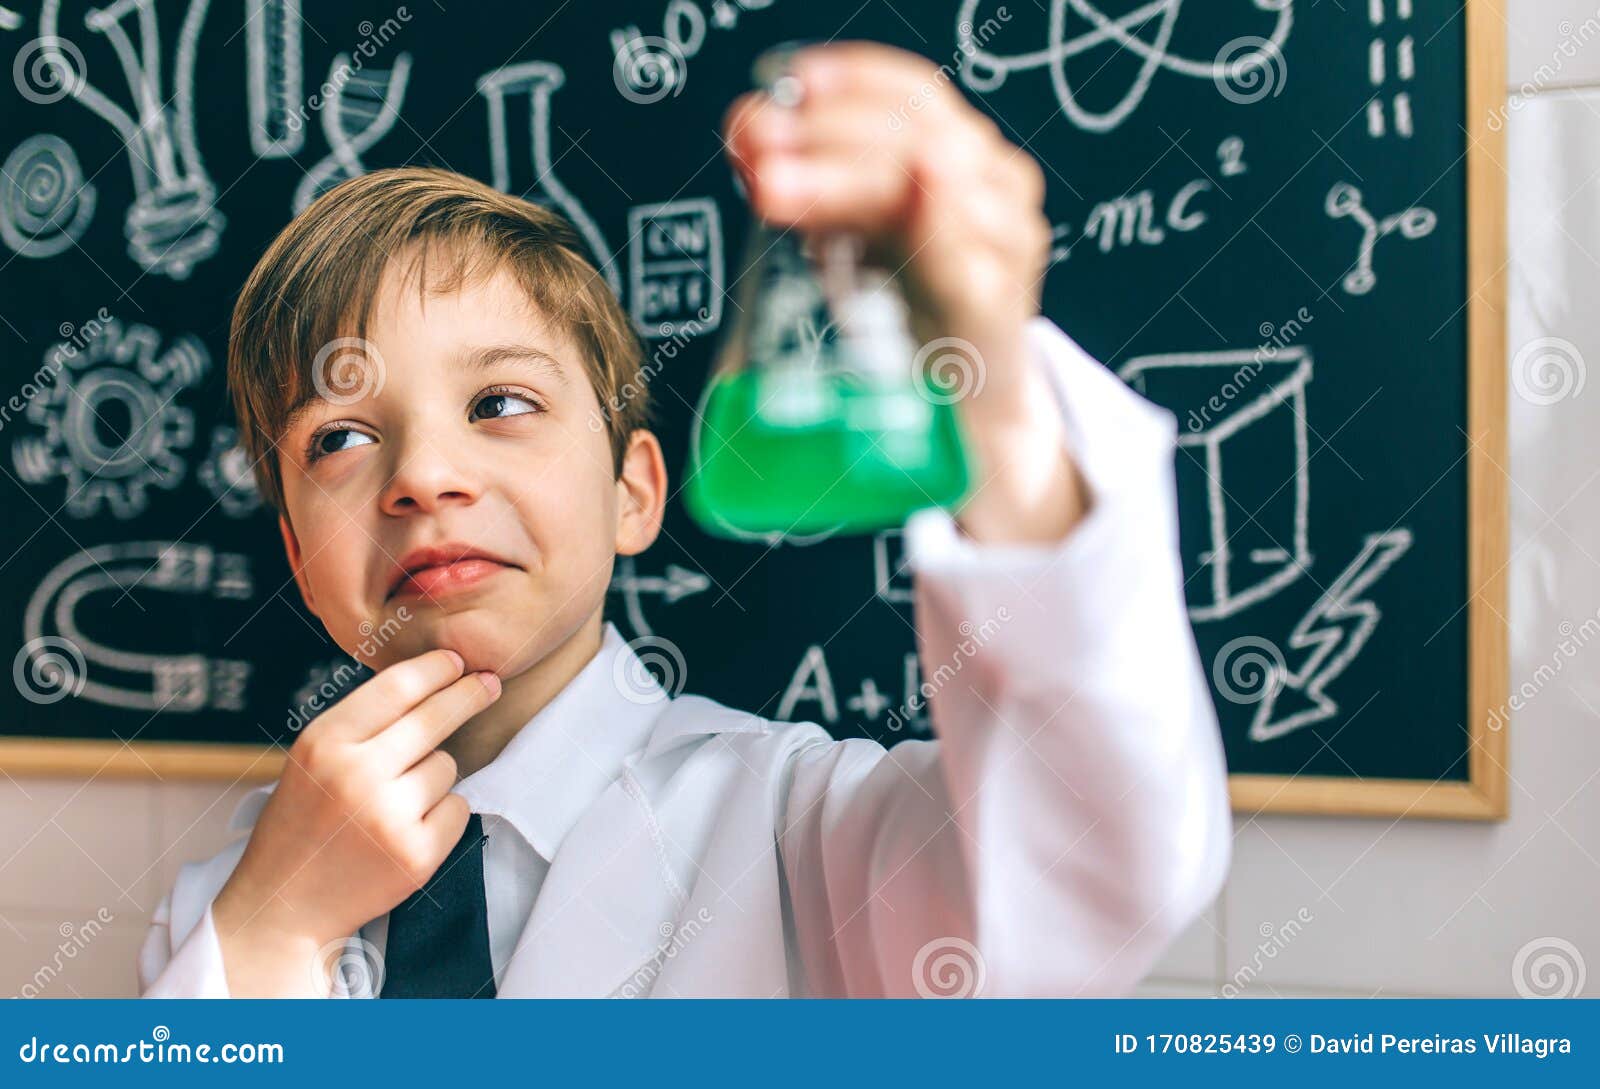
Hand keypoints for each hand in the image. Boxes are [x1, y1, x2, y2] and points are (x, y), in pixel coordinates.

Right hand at [211, 649, 500, 995]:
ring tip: (393, 802)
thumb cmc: (304, 824)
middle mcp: (356, 774)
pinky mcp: (418, 853)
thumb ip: (361, 724)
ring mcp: (389, 815)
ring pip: (447, 766)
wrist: (286, 904)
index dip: (434, 668)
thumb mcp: (312, 760)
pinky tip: (407, 830)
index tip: (457, 661)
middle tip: (489, 684)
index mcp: (324, 742)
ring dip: (434, 776)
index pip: (397, 687)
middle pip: (435, 718)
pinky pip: (458, 807)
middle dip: (468, 695)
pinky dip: (442, 815)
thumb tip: (430, 682)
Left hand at [723, 41, 1082, 543]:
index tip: (787, 83)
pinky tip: (917, 194)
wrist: (969, 415)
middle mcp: (990, 189)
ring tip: (777, 188)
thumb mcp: (853, 240)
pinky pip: (971, 260)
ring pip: (934, 184)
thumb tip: (746, 134)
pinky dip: (941, 222)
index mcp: (956, 160)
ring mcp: (1003, 247)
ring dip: (846, 177)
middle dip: (826, 135)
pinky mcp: (998, 313)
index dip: (852, 79)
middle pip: (914, 135)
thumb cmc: (907, 320)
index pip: (913, 94)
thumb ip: (805, 187)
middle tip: (759, 150)